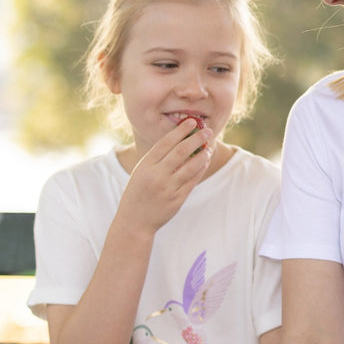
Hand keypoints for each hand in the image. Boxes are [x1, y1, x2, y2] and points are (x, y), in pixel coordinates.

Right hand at [120, 118, 214, 232]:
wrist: (134, 221)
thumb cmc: (138, 192)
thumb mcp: (141, 172)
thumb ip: (157, 158)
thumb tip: (179, 139)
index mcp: (145, 166)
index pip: (165, 143)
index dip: (180, 131)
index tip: (191, 122)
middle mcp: (156, 176)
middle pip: (180, 152)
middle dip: (196, 139)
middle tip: (207, 130)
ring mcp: (167, 189)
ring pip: (190, 167)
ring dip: (203, 154)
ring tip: (209, 146)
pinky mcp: (177, 200)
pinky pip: (192, 181)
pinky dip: (201, 169)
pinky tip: (205, 161)